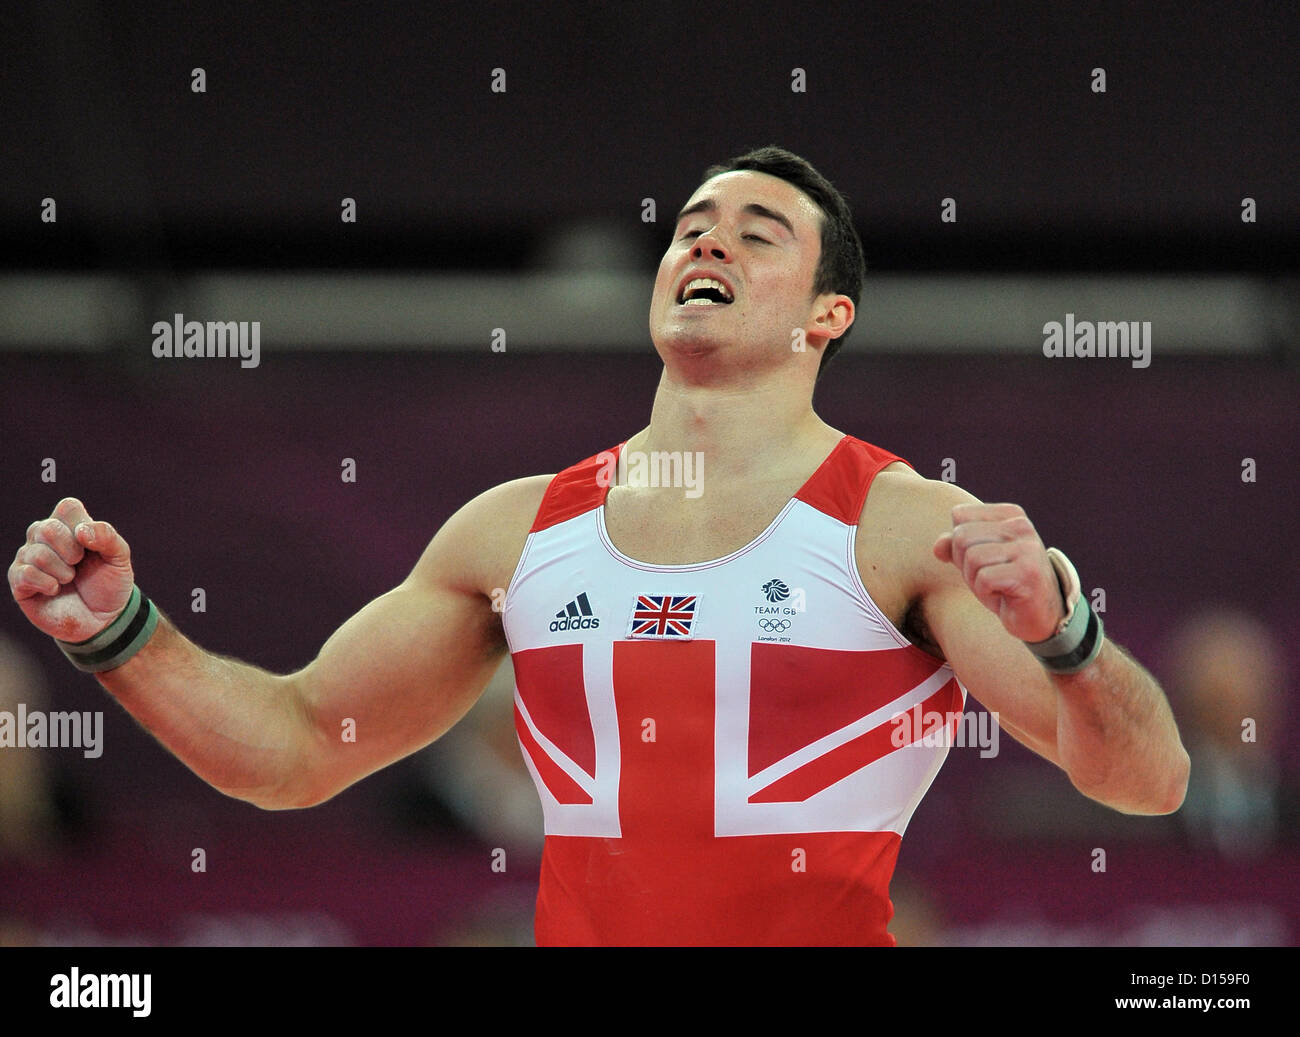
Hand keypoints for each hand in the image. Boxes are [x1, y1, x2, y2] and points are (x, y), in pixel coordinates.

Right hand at [8, 497, 135, 642]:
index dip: (82, 526)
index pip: (68, 507)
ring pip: (38, 554)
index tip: (92, 545)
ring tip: (69, 579)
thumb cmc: (109, 583)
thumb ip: (108, 537)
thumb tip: (82, 531)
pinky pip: (26, 574)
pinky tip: (55, 589)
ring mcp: (28, 558)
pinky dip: (48, 584)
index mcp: (68, 525)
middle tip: (79, 564)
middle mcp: (43, 536)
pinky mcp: (19, 581)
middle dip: (72, 551)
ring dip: (63, 572)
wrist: (102, 619)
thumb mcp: (119, 558)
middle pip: (48, 529)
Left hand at [932, 502, 1065, 643]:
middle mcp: (1021, 525)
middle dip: (964, 564)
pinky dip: (985, 593)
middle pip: (962, 536)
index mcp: (1010, 514)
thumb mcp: (974, 560)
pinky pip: (984, 579)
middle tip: (987, 577)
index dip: (959, 543)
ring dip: (975, 580)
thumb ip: (954, 546)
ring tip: (997, 586)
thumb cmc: (1004, 583)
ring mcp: (1027, 548)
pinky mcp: (1028, 573)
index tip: (983, 559)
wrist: (1040, 615)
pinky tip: (1004, 595)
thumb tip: (937, 547)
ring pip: (971, 558)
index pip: (959, 516)